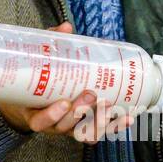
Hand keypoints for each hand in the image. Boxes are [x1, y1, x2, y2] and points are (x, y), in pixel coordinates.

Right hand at [0, 21, 134, 142]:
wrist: (36, 95)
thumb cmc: (38, 78)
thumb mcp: (39, 62)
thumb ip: (50, 46)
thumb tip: (66, 28)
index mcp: (35, 112)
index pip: (40, 122)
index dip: (52, 115)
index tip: (64, 102)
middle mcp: (53, 124)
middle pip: (65, 126)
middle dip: (81, 112)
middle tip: (91, 94)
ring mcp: (70, 128)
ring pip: (85, 133)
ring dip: (100, 122)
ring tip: (111, 107)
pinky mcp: (85, 127)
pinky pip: (99, 131)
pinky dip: (114, 127)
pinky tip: (127, 118)